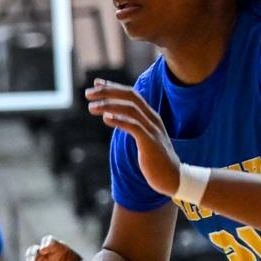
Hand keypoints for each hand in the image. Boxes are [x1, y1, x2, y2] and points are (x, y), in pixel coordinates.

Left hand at [87, 80, 178, 195]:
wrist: (172, 177)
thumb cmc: (155, 159)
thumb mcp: (142, 138)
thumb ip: (130, 125)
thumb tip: (110, 116)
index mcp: (150, 117)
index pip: (132, 95)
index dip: (114, 87)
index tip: (96, 83)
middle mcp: (152, 119)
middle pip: (130, 97)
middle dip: (108, 92)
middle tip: (88, 92)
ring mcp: (152, 130)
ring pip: (130, 109)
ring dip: (109, 105)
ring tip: (91, 107)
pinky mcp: (150, 142)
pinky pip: (134, 127)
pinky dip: (120, 120)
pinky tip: (106, 118)